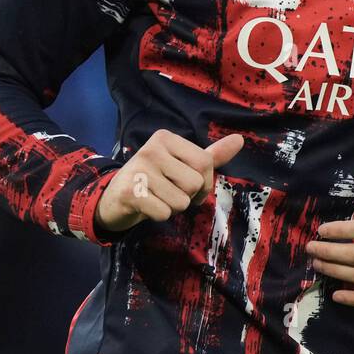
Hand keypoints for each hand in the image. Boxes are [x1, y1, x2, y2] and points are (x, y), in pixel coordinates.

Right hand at [95, 129, 243, 233]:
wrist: (113, 198)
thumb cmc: (155, 180)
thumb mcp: (183, 164)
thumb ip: (212, 154)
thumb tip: (240, 139)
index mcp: (166, 138)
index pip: (205, 162)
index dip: (205, 181)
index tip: (190, 185)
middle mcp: (151, 149)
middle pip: (195, 183)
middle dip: (188, 196)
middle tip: (169, 192)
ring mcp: (138, 170)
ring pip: (181, 201)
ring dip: (173, 207)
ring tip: (157, 198)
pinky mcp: (129, 192)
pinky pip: (164, 213)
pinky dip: (159, 216)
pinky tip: (146, 206)